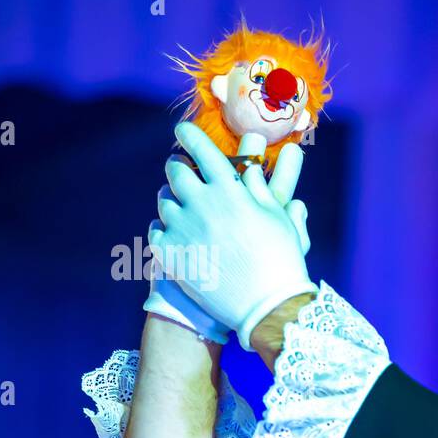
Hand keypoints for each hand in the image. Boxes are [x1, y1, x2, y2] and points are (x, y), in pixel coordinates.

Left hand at [148, 122, 318, 351]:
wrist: (266, 307)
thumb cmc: (281, 260)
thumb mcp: (278, 219)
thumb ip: (259, 189)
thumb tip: (247, 169)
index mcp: (229, 191)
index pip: (202, 150)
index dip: (190, 135)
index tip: (183, 130)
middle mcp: (201, 204)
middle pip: (176, 171)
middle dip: (178, 166)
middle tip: (182, 169)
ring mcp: (182, 229)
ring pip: (164, 201)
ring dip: (172, 198)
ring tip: (181, 204)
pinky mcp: (170, 254)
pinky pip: (156, 230)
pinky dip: (164, 227)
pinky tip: (175, 232)